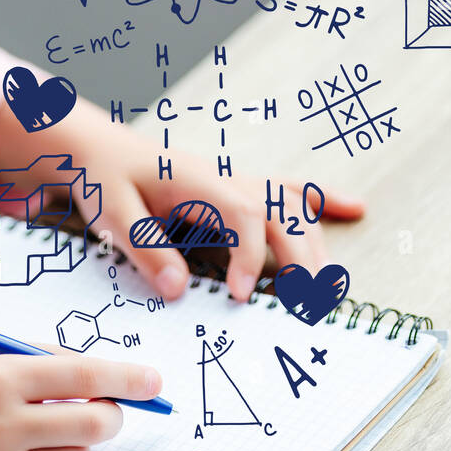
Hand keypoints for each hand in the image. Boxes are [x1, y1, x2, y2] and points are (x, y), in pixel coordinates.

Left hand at [0, 96, 364, 301]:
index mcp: (197, 181)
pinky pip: (286, 191)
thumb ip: (144, 248)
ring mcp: (235, 183)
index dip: (249, 256)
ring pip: (290, 206)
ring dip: (315, 243)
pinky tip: (355, 209)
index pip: (242, 215)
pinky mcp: (236, 191)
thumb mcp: (111, 211)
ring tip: (329, 287)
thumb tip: (177, 290)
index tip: (241, 295)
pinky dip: (321, 200)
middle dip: (301, 257)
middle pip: (281, 211)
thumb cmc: (102, 176)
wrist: (94, 146)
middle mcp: (226, 179)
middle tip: (307, 304)